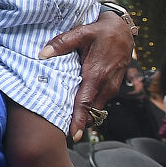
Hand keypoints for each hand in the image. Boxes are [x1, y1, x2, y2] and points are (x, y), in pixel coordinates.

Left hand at [46, 11, 134, 137]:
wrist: (124, 31)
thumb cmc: (101, 32)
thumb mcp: (81, 33)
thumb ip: (61, 43)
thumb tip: (41, 54)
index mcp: (96, 75)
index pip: (86, 104)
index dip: (79, 120)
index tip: (73, 135)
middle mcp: (106, 86)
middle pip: (92, 112)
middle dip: (78, 122)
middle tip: (60, 129)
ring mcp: (111, 88)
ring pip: (96, 109)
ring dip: (84, 115)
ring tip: (65, 120)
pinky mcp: (111, 87)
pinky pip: (99, 103)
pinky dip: (89, 107)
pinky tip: (76, 106)